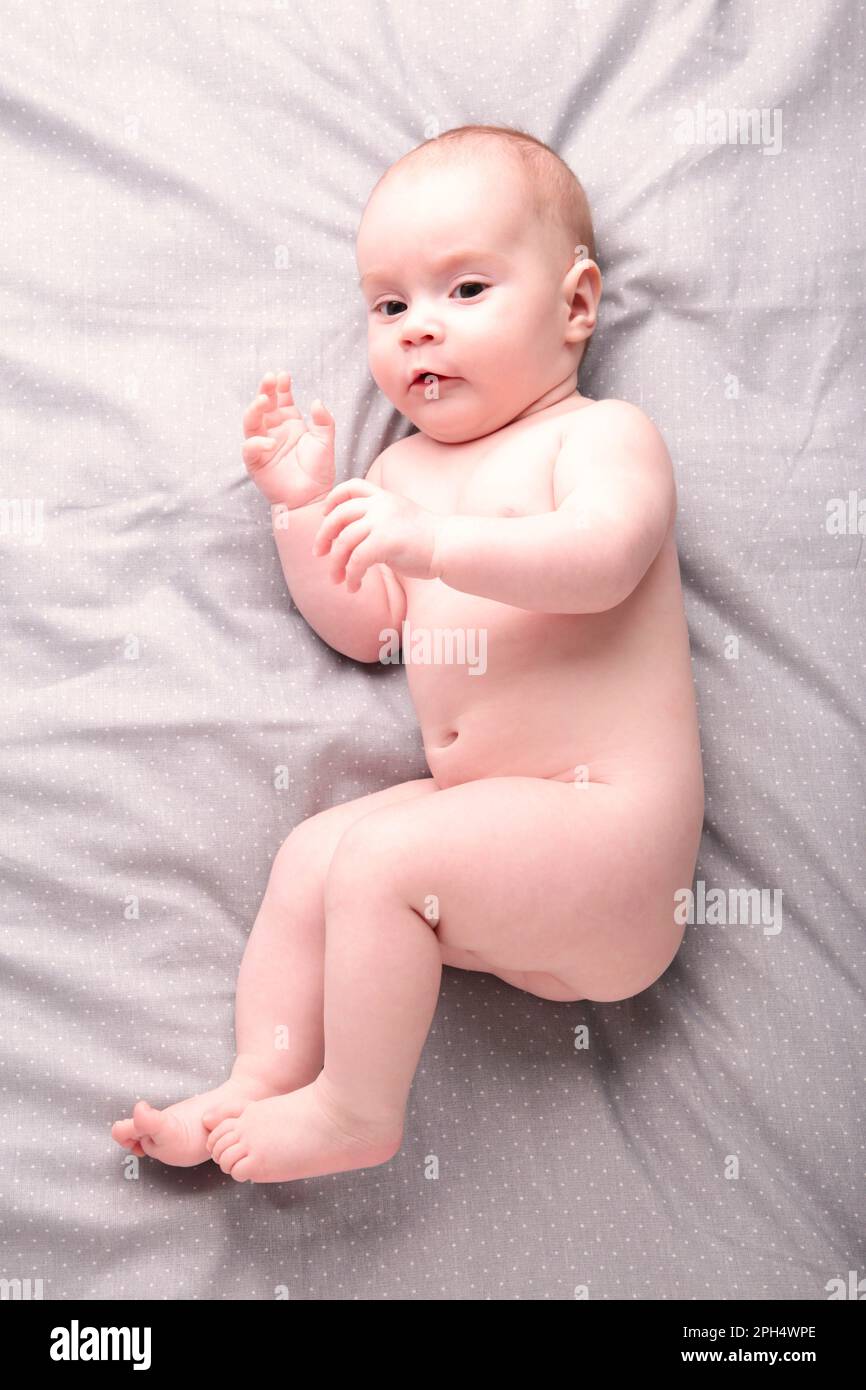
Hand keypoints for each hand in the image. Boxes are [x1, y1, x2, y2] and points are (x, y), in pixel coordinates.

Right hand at [242, 371, 335, 507]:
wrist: (313, 498)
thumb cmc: (319, 471)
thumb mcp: (326, 442)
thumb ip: (324, 421)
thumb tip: (316, 401)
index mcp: (290, 423)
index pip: (281, 399)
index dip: (281, 387)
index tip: (284, 376)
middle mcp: (274, 431)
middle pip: (264, 405)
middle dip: (265, 390)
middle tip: (269, 378)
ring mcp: (263, 445)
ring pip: (251, 422)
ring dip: (254, 409)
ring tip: (262, 400)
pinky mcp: (256, 463)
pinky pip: (250, 449)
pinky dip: (257, 444)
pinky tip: (271, 443)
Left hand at [311, 478, 442, 591]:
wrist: (448, 546)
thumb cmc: (425, 539)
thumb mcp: (399, 517)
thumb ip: (377, 519)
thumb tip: (351, 536)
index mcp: (384, 497)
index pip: (351, 487)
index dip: (333, 499)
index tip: (324, 515)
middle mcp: (380, 505)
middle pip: (339, 515)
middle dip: (323, 536)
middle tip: (318, 554)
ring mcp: (382, 522)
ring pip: (344, 542)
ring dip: (336, 564)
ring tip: (337, 579)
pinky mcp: (385, 541)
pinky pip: (357, 560)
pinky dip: (351, 576)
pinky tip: (354, 586)